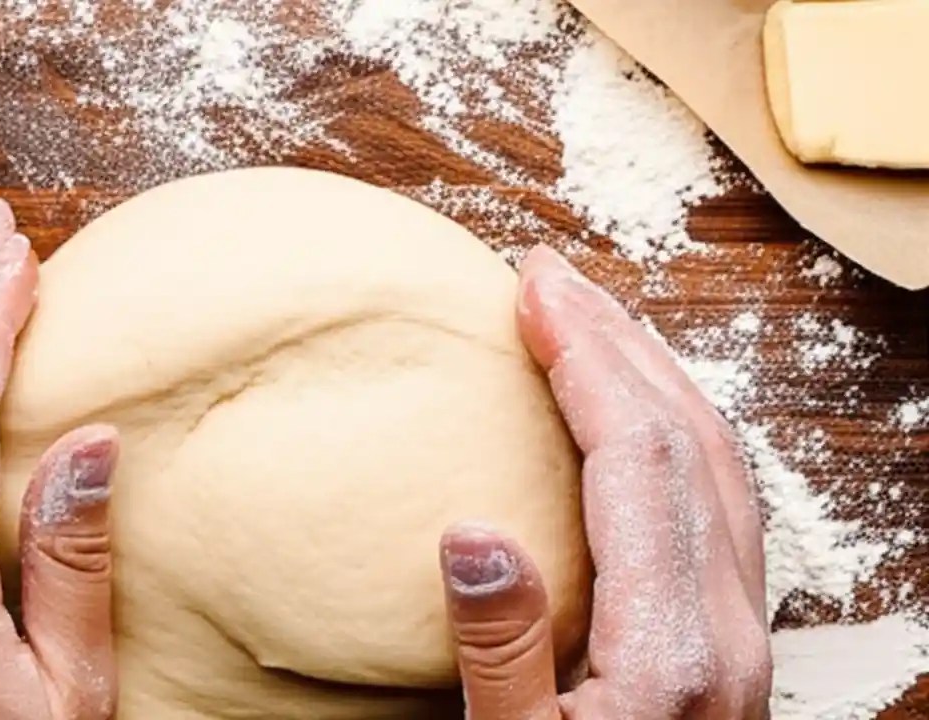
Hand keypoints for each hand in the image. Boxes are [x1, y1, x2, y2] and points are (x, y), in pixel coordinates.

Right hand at [439, 246, 770, 718]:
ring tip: (587, 320)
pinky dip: (670, 429)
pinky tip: (629, 416)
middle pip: (688, 439)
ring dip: (651, 373)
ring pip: (717, 463)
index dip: (584, 358)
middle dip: (617, 339)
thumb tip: (475, 532)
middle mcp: (728, 630)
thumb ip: (502, 658)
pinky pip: (718, 501)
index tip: (531, 289)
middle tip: (551, 276)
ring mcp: (743, 633)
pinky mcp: (732, 639)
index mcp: (672, 654)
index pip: (635, 459)